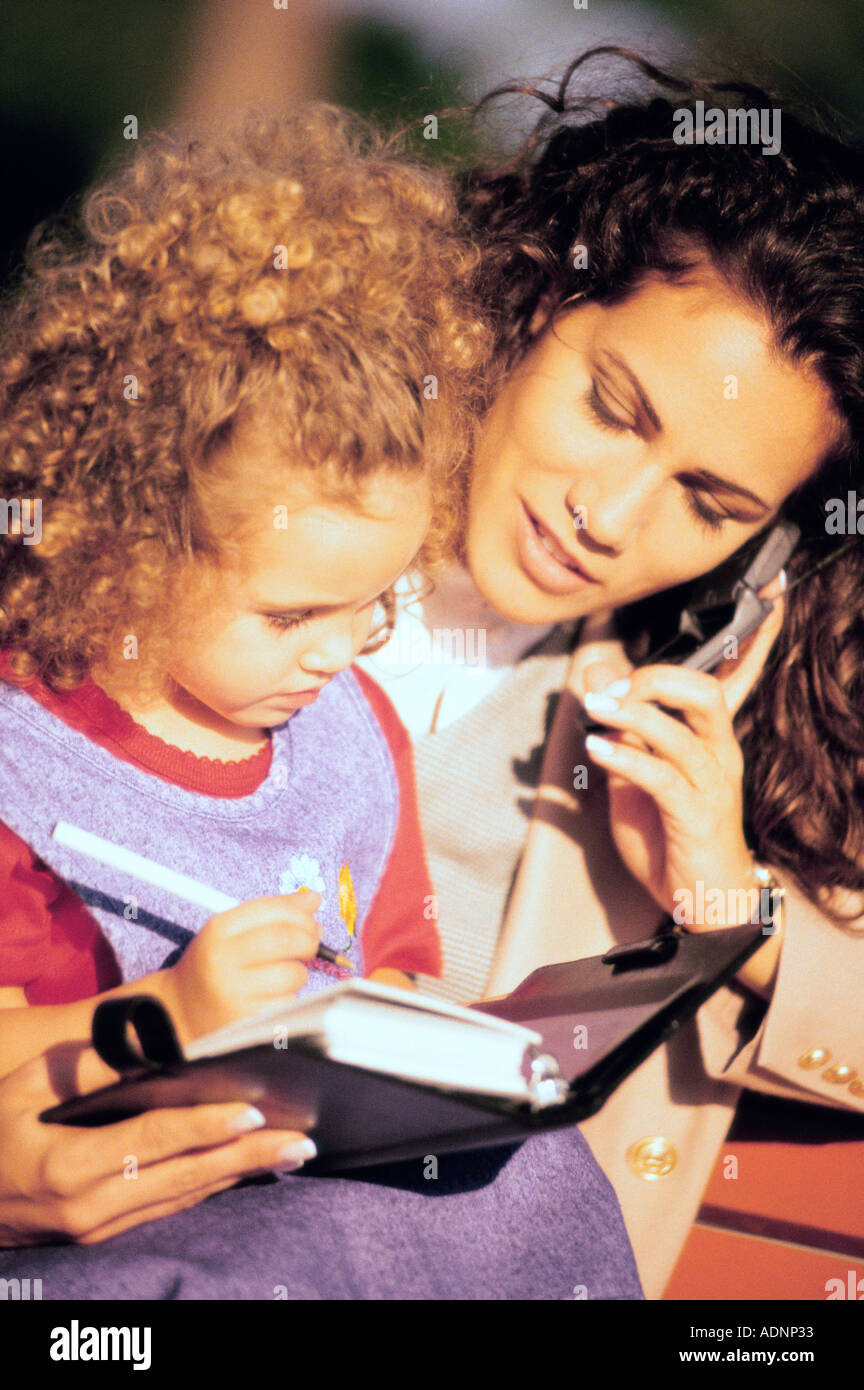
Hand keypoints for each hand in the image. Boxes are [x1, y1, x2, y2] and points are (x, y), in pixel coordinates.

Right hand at [0, 1047, 315, 1247]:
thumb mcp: (20, 1087)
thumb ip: (82, 1065)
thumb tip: (141, 1041)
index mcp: (69, 1165)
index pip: (152, 1140)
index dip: (204, 1126)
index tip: (252, 1110)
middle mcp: (91, 1205)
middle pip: (183, 1175)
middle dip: (245, 1156)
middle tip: (298, 1139)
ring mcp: (101, 1227)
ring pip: (184, 1196)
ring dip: (239, 1174)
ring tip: (289, 1152)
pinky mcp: (108, 1234)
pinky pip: (169, 1206)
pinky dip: (211, 1186)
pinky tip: (246, 1169)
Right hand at [159, 892, 321, 1043]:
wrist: (182, 1010)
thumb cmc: (215, 964)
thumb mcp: (231, 931)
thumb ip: (271, 912)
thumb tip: (313, 899)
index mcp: (219, 931)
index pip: (270, 910)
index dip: (300, 913)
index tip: (311, 919)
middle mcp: (224, 960)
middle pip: (285, 940)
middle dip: (308, 940)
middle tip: (310, 944)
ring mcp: (236, 993)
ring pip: (293, 975)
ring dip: (298, 973)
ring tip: (282, 975)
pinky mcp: (248, 1021)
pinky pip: (288, 1002)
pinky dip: (288, 998)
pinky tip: (272, 996)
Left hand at [576, 577, 785, 928]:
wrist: (700, 902)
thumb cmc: (669, 836)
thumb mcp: (633, 774)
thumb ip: (617, 727)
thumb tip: (591, 675)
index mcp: (713, 737)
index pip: (740, 675)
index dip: (760, 634)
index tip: (774, 588)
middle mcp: (720, 753)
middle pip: (702, 690)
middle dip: (653, 678)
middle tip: (609, 692)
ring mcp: (713, 783)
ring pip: (680, 729)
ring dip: (630, 715)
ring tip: (593, 715)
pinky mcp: (697, 814)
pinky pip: (661, 773)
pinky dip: (625, 756)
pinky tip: (597, 748)